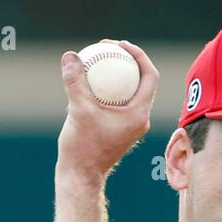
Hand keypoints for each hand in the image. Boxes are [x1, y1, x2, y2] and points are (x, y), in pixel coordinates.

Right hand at [57, 39, 159, 178]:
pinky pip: (118, 101)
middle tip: (107, 47)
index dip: (139, 55)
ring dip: (118, 74)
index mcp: (139, 114)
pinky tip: (88, 79)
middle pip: (142, 80)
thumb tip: (71, 55)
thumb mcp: (77, 110)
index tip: (120, 44)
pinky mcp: (119, 127)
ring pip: (129, 91)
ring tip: (98, 58)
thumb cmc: (82, 148)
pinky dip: (108, 88)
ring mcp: (130, 124)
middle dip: (127, 60)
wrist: (81, 176)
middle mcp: (140, 118)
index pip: (150, 76)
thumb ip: (75, 81)